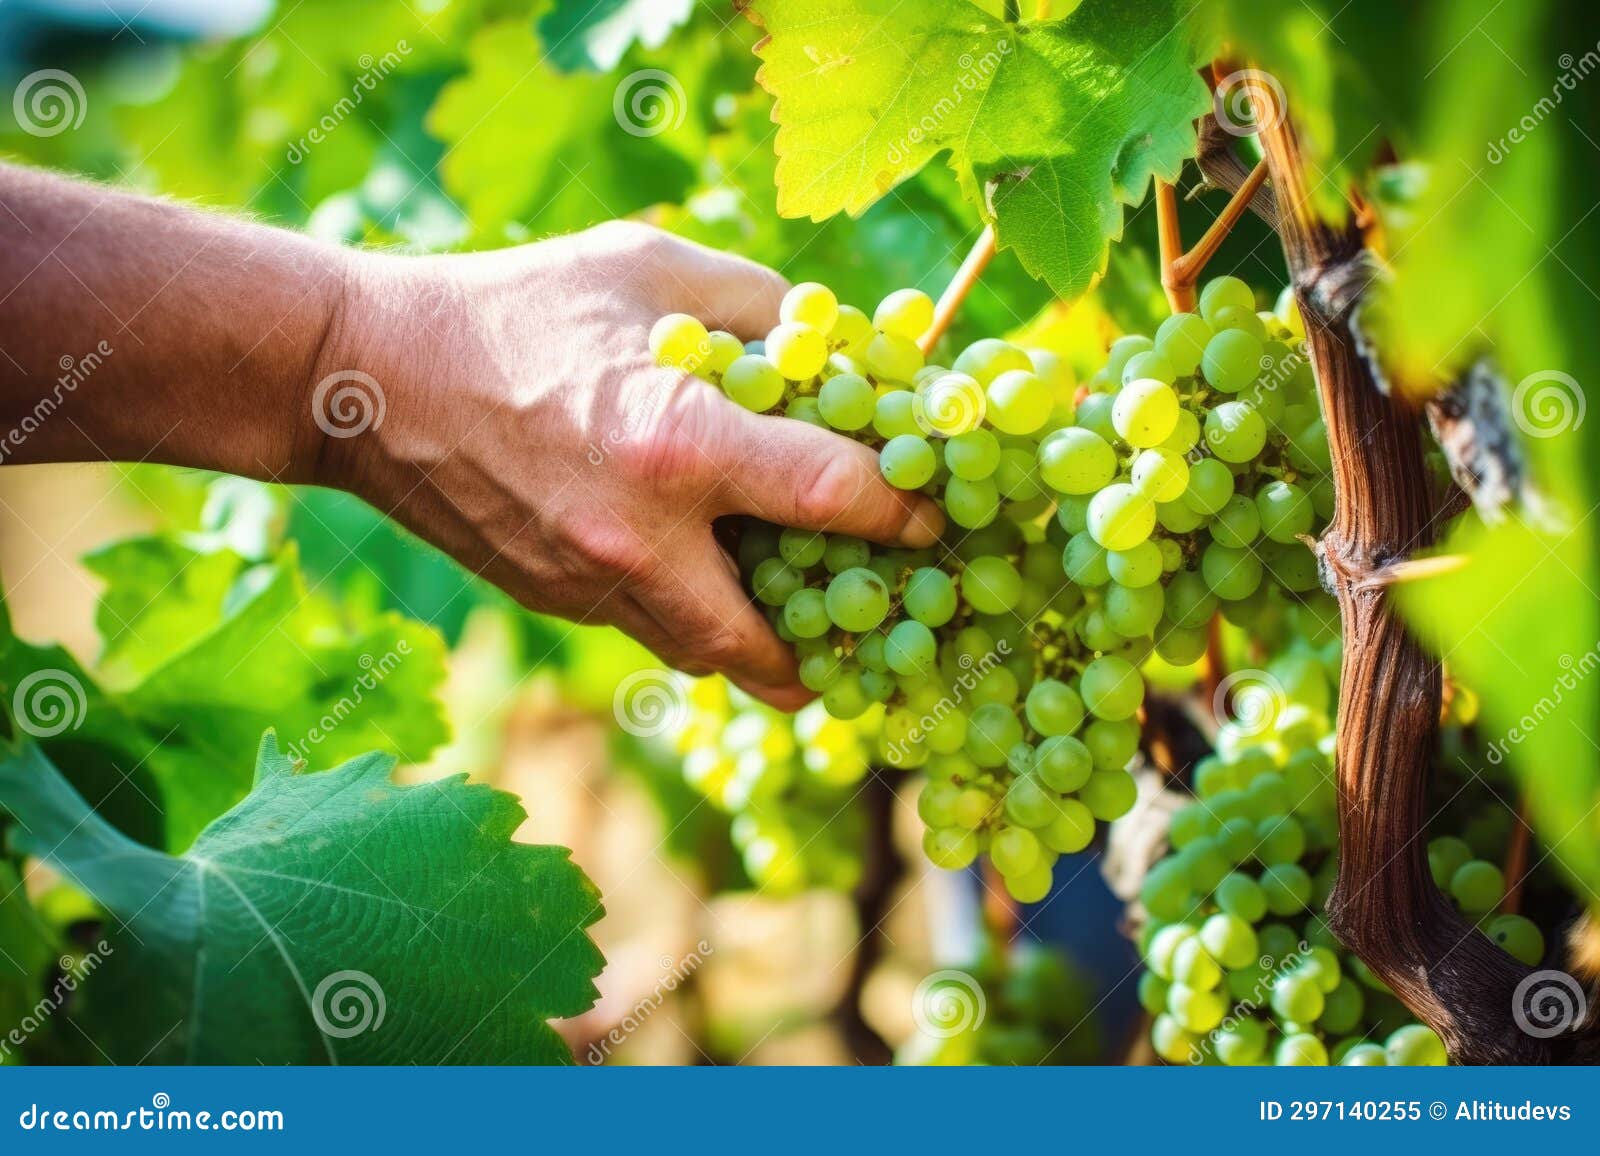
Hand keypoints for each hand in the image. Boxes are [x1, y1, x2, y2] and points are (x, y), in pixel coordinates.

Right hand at [314, 221, 943, 706]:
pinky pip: (658, 632)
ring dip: (774, 648)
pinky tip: (725, 580)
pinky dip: (706, 621)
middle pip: (779, 644)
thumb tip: (843, 346)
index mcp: (681, 446)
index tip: (938, 509)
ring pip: (715, 657)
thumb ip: (761, 305)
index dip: (909, 509)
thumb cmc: (518, 307)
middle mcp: (645, 542)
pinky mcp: (561, 604)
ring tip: (818, 615)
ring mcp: (595, 587)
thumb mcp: (648, 268)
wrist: (372, 381)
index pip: (839, 499)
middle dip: (844, 639)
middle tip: (886, 611)